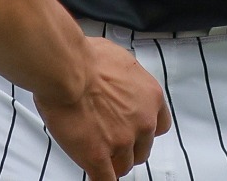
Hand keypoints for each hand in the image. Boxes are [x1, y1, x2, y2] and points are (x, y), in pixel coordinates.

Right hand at [34, 38, 170, 180]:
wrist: (66, 69)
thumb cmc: (86, 58)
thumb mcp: (120, 59)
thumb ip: (126, 78)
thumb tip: (119, 77)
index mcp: (150, 97)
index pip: (160, 126)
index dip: (144, 130)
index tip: (135, 131)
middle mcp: (142, 121)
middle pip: (142, 149)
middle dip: (127, 147)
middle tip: (110, 140)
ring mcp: (122, 141)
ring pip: (124, 165)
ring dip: (112, 162)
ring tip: (97, 155)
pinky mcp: (98, 157)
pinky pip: (105, 180)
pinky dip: (100, 178)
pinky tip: (94, 173)